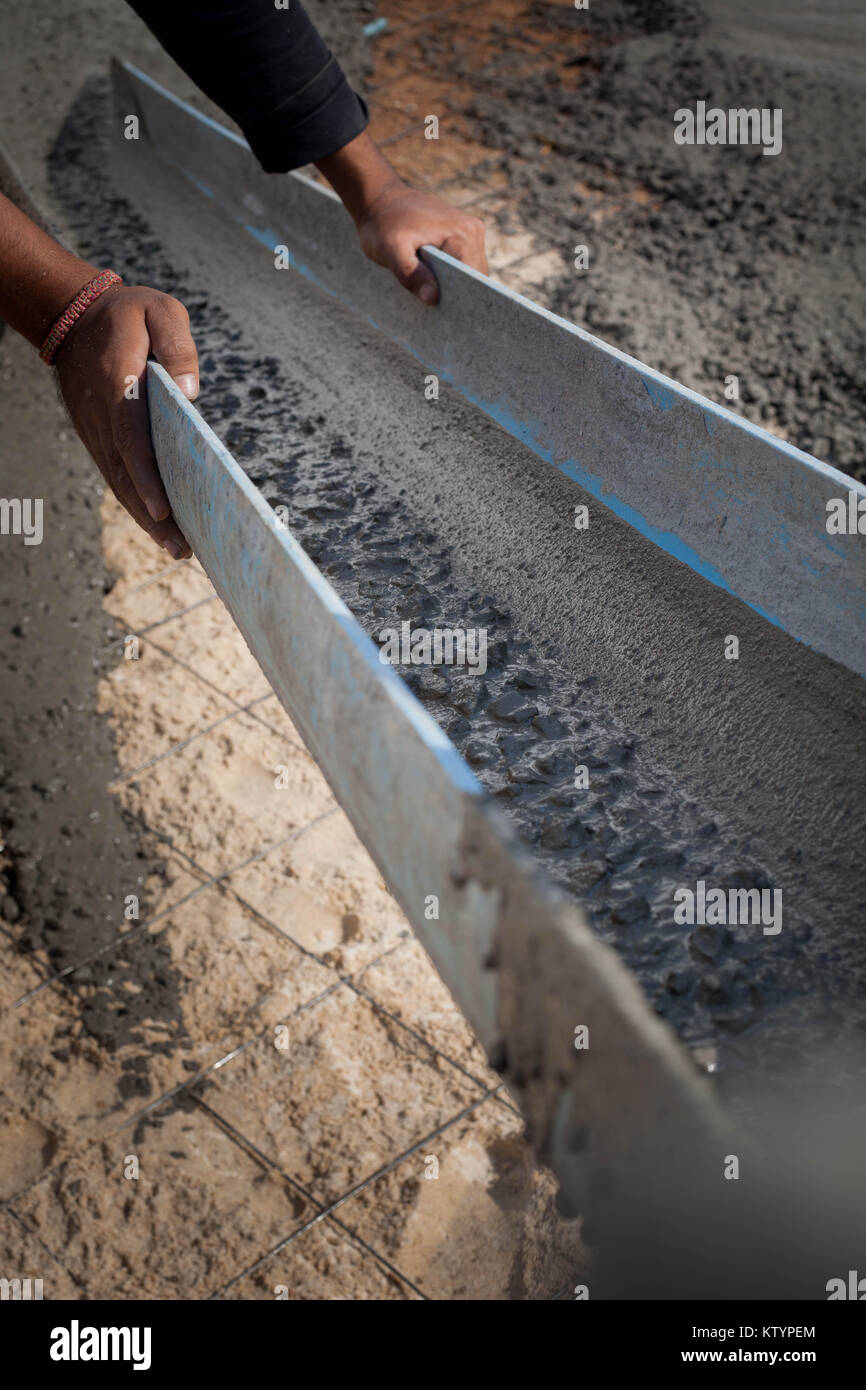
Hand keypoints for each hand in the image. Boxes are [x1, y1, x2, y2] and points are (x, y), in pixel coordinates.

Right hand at [54, 284, 198, 558]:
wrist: (73, 317)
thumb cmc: (127, 314)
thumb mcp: (159, 310)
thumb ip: (178, 345)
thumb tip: (191, 392)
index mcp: (117, 384)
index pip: (131, 439)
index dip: (147, 477)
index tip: (162, 510)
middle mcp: (101, 416)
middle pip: (126, 474)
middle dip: (153, 516)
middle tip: (181, 549)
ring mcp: (95, 430)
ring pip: (119, 481)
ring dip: (145, 518)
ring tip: (176, 548)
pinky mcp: (96, 437)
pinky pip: (116, 474)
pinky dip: (135, 501)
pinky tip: (157, 524)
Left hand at [357, 181, 487, 303]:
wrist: (380, 199)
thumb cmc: (383, 223)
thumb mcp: (390, 250)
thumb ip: (411, 274)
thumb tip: (432, 299)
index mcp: (462, 233)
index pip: (474, 277)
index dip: (464, 299)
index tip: (450, 317)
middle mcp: (472, 231)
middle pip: (476, 277)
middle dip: (459, 295)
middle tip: (437, 312)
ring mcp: (469, 232)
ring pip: (471, 273)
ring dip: (455, 286)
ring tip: (433, 298)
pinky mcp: (462, 236)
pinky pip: (463, 264)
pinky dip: (451, 277)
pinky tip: (433, 285)